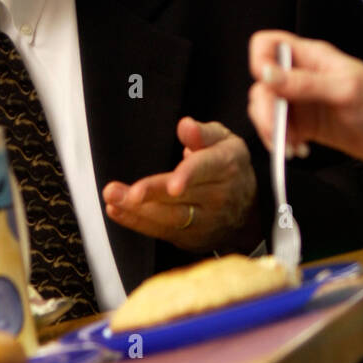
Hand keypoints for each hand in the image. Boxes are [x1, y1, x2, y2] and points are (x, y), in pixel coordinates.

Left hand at [102, 118, 258, 252]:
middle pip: (181, 198)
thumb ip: (203, 133)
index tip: (173, 186)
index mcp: (226, 166)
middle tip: (118, 191)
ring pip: (169, 218)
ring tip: (112, 199)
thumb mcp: (225, 141)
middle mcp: (217, 196)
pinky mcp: (190, 237)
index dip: (188, 176)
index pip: (204, 170)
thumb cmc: (230, 167)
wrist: (250, 210)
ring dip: (136, 211)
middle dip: (149, 194)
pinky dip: (136, 222)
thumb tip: (185, 125)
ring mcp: (205, 221)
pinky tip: (117, 210)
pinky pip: (161, 231)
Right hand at [247, 30, 362, 174]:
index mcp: (312, 57)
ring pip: (267, 109)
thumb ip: (304, 84)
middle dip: (266, 111)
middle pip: (262, 84)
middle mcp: (302, 76)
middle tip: (279, 136)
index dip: (259, 61)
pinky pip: (281, 130)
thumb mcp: (345, 91)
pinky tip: (302, 151)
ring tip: (293, 148)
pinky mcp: (307, 125)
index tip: (266, 86)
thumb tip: (265, 74)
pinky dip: (283, 142)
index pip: (269, 44)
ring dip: (272, 131)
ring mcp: (303, 101)